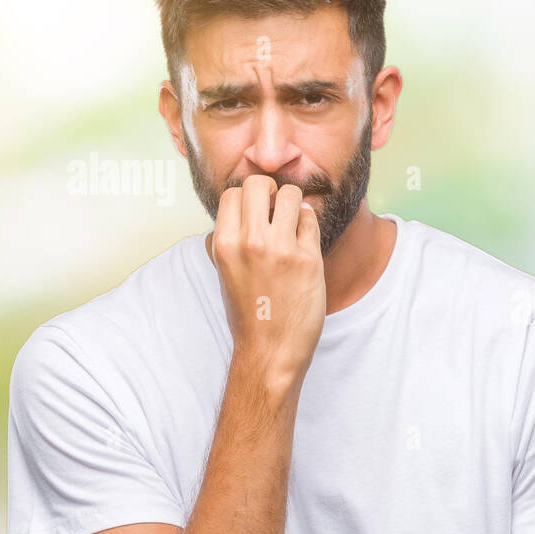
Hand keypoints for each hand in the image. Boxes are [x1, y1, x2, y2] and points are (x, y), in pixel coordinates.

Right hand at [210, 174, 324, 393]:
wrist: (270, 350)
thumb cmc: (249, 312)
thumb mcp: (225, 271)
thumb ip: (229, 237)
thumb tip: (241, 205)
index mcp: (224, 244)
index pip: (234, 192)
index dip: (248, 197)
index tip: (257, 212)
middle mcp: (251, 242)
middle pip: (260, 183)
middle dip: (271, 191)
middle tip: (277, 211)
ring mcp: (281, 249)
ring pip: (291, 194)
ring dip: (294, 204)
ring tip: (293, 225)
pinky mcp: (309, 260)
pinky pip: (311, 220)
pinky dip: (309, 225)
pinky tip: (305, 243)